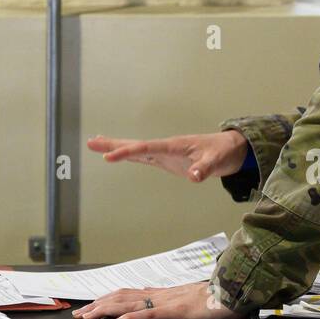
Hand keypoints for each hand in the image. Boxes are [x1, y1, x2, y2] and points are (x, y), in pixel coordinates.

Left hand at [74, 282, 245, 318]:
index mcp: (160, 293)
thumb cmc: (213, 297)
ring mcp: (165, 302)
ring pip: (128, 303)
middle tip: (79, 313)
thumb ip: (164, 296)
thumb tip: (147, 293)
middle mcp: (158, 294)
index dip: (105, 298)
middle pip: (120, 297)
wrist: (233, 294)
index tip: (89, 305)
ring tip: (89, 317)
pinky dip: (130, 317)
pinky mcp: (174, 311)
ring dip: (105, 309)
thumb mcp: (183, 296)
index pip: (125, 293)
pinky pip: (148, 314)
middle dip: (97, 305)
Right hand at [87, 130, 247, 182]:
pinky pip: (142, 156)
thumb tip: (193, 176)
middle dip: (113, 144)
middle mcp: (164, 147)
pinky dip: (128, 154)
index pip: (145, 148)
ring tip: (95, 144)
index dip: (127, 152)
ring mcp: (164, 153)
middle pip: (134, 145)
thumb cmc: (222, 152)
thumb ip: (203, 168)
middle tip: (91, 142)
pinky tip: (118, 155)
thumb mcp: (215, 161)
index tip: (109, 157)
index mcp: (172, 146)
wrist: (229, 149)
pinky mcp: (166, 159)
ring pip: (135, 149)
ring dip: (116, 147)